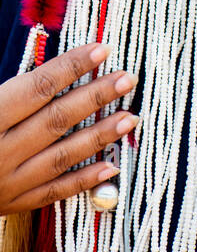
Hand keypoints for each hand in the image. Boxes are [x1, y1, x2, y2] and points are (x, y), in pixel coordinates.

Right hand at [0, 42, 138, 214]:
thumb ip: (11, 85)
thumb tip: (45, 54)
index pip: (37, 87)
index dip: (71, 66)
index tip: (102, 48)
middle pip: (56, 119)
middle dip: (95, 96)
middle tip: (127, 78)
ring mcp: (8, 180)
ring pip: (62, 156)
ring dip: (100, 137)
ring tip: (130, 117)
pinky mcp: (14, 203)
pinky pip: (55, 192)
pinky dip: (85, 181)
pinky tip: (112, 166)